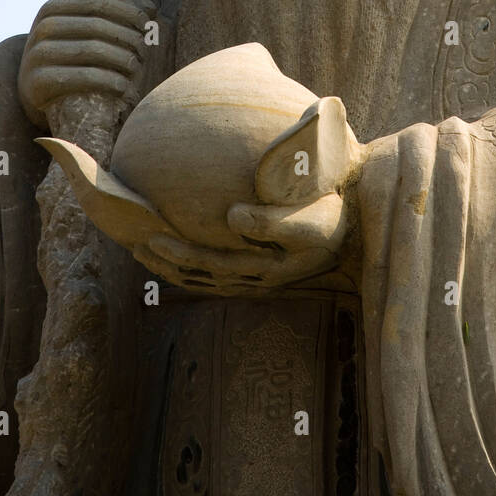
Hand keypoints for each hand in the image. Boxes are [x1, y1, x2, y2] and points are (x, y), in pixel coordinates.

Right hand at [18, 0, 160, 125]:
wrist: (36, 90)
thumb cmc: (71, 56)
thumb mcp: (85, 31)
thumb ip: (117, 15)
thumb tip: (149, 6)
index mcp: (52, 8)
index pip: (96, 2)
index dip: (126, 12)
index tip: (146, 27)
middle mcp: (41, 28)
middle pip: (96, 26)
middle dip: (127, 38)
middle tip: (144, 52)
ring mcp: (36, 55)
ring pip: (91, 50)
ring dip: (122, 59)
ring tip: (136, 68)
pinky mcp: (38, 83)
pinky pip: (82, 77)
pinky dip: (109, 81)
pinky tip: (124, 86)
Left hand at [136, 96, 366, 294]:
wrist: (361, 227)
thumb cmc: (335, 218)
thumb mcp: (310, 222)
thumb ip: (272, 223)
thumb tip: (231, 217)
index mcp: (264, 270)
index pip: (210, 265)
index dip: (178, 254)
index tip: (150, 237)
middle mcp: (257, 278)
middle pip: (200, 276)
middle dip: (167, 263)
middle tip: (134, 243)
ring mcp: (260, 275)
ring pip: (207, 277)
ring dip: (176, 267)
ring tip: (147, 249)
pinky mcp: (264, 266)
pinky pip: (221, 270)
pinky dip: (196, 265)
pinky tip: (184, 249)